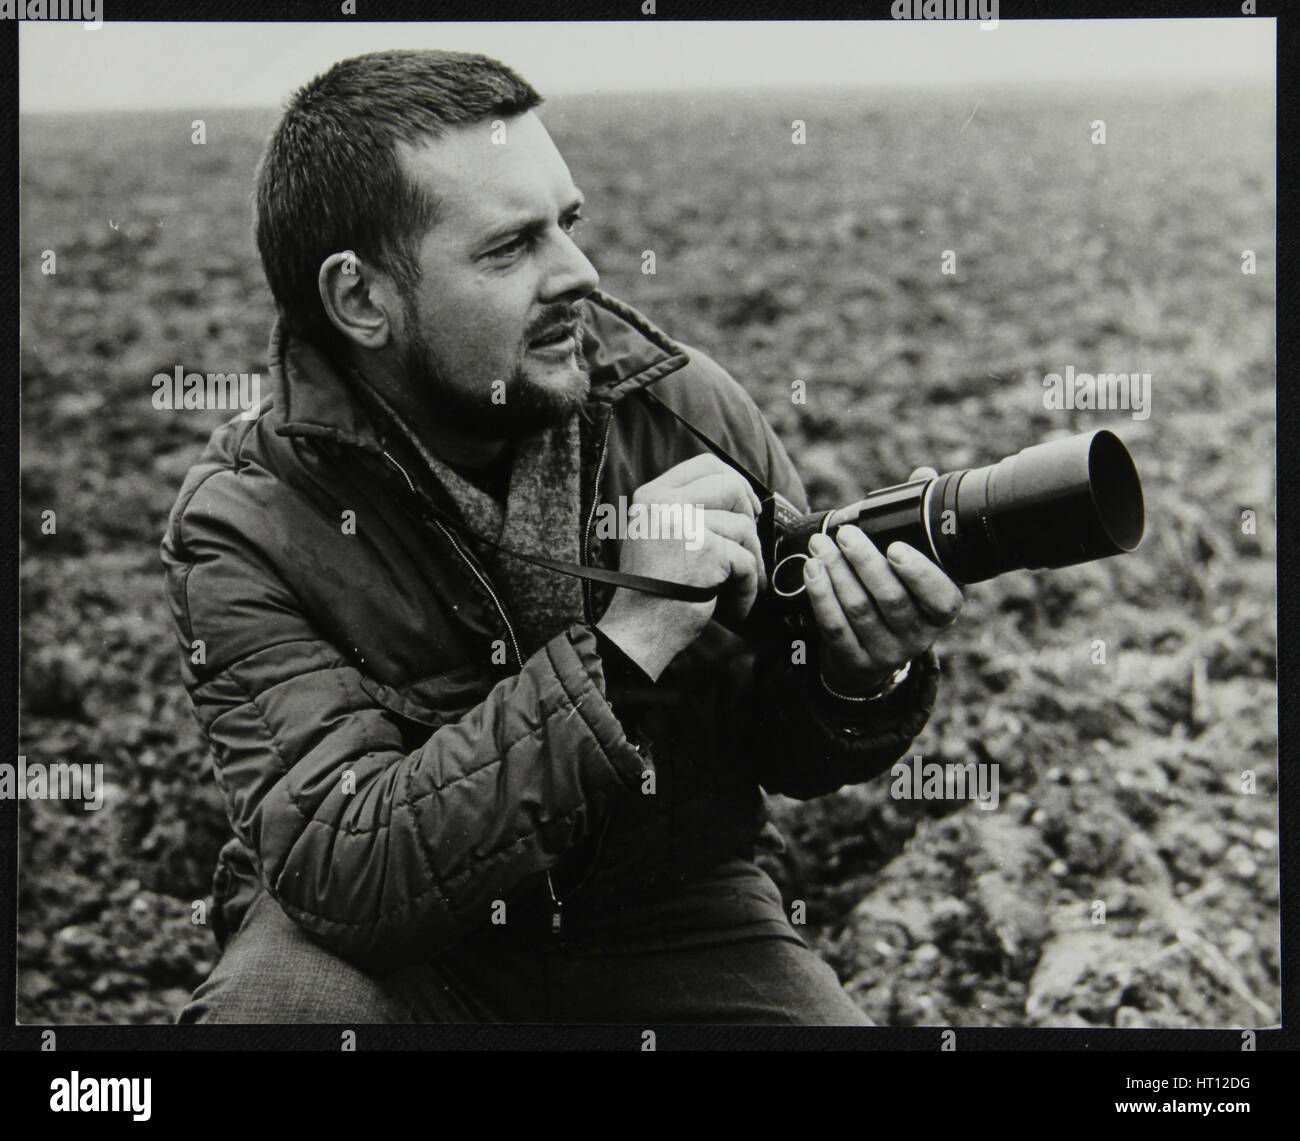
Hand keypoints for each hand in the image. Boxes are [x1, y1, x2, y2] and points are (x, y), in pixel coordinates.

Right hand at [597, 454, 765, 678]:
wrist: (638, 629)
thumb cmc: (652, 590)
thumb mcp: (657, 535)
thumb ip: (685, 510)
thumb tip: (740, 494)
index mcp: (651, 496)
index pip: (706, 465)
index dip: (734, 481)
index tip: (745, 506)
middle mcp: (664, 504)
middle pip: (731, 487)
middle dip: (748, 516)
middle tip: (750, 543)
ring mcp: (685, 525)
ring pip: (743, 527)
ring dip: (750, 560)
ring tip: (738, 584)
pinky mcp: (706, 551)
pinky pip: (747, 560)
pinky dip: (747, 587)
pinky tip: (736, 604)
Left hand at [801, 466, 963, 694]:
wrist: (873, 654)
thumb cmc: (899, 594)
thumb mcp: (916, 567)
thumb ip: (919, 521)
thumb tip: (923, 475)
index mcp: (942, 610)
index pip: (941, 597)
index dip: (919, 573)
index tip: (896, 547)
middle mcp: (919, 636)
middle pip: (891, 599)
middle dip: (865, 562)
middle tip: (845, 534)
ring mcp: (886, 652)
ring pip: (859, 610)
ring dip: (837, 573)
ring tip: (821, 545)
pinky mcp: (854, 660)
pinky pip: (835, 627)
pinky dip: (821, 595)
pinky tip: (812, 569)